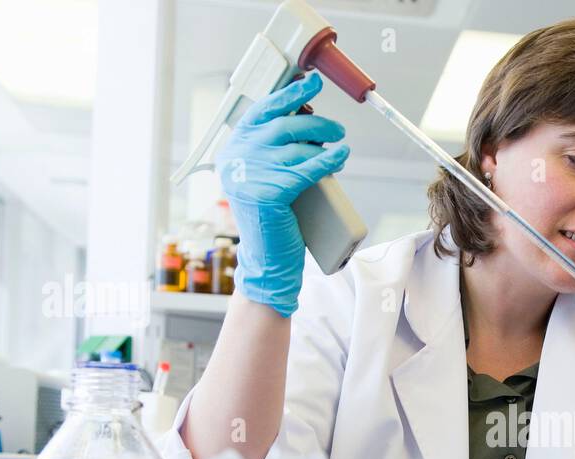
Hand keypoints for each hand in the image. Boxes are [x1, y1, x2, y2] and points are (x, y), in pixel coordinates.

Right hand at [216, 72, 350, 317]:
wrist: (267, 260)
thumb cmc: (273, 218)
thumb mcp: (267, 176)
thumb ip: (274, 151)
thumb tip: (308, 119)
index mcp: (233, 149)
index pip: (262, 111)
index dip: (289, 94)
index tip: (311, 81)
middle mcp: (236, 158)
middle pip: (283, 125)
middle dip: (316, 123)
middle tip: (337, 129)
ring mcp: (250, 175)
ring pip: (297, 146)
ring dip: (325, 142)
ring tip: (340, 146)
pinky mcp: (268, 192)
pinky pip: (306, 169)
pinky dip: (328, 160)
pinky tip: (341, 155)